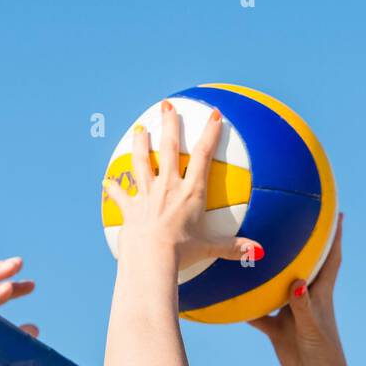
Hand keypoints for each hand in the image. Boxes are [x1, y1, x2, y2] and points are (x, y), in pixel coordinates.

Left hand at [101, 101, 263, 270]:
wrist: (150, 259)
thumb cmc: (182, 254)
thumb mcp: (210, 249)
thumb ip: (233, 248)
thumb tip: (257, 252)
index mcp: (190, 193)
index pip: (203, 156)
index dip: (210, 134)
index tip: (214, 115)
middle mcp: (168, 188)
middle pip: (169, 149)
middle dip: (169, 125)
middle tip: (167, 107)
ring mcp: (147, 196)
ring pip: (142, 162)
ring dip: (140, 144)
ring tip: (139, 129)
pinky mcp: (130, 210)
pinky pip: (121, 196)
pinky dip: (114, 189)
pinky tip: (107, 182)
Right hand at [248, 212, 348, 365]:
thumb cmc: (323, 354)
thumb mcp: (313, 329)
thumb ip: (303, 307)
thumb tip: (295, 284)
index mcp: (320, 295)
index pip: (330, 259)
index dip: (335, 237)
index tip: (337, 214)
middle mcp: (305, 298)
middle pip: (301, 265)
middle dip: (298, 244)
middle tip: (287, 220)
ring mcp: (290, 313)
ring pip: (275, 287)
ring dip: (265, 274)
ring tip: (250, 252)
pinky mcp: (277, 329)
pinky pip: (258, 314)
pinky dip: (246, 307)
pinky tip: (228, 296)